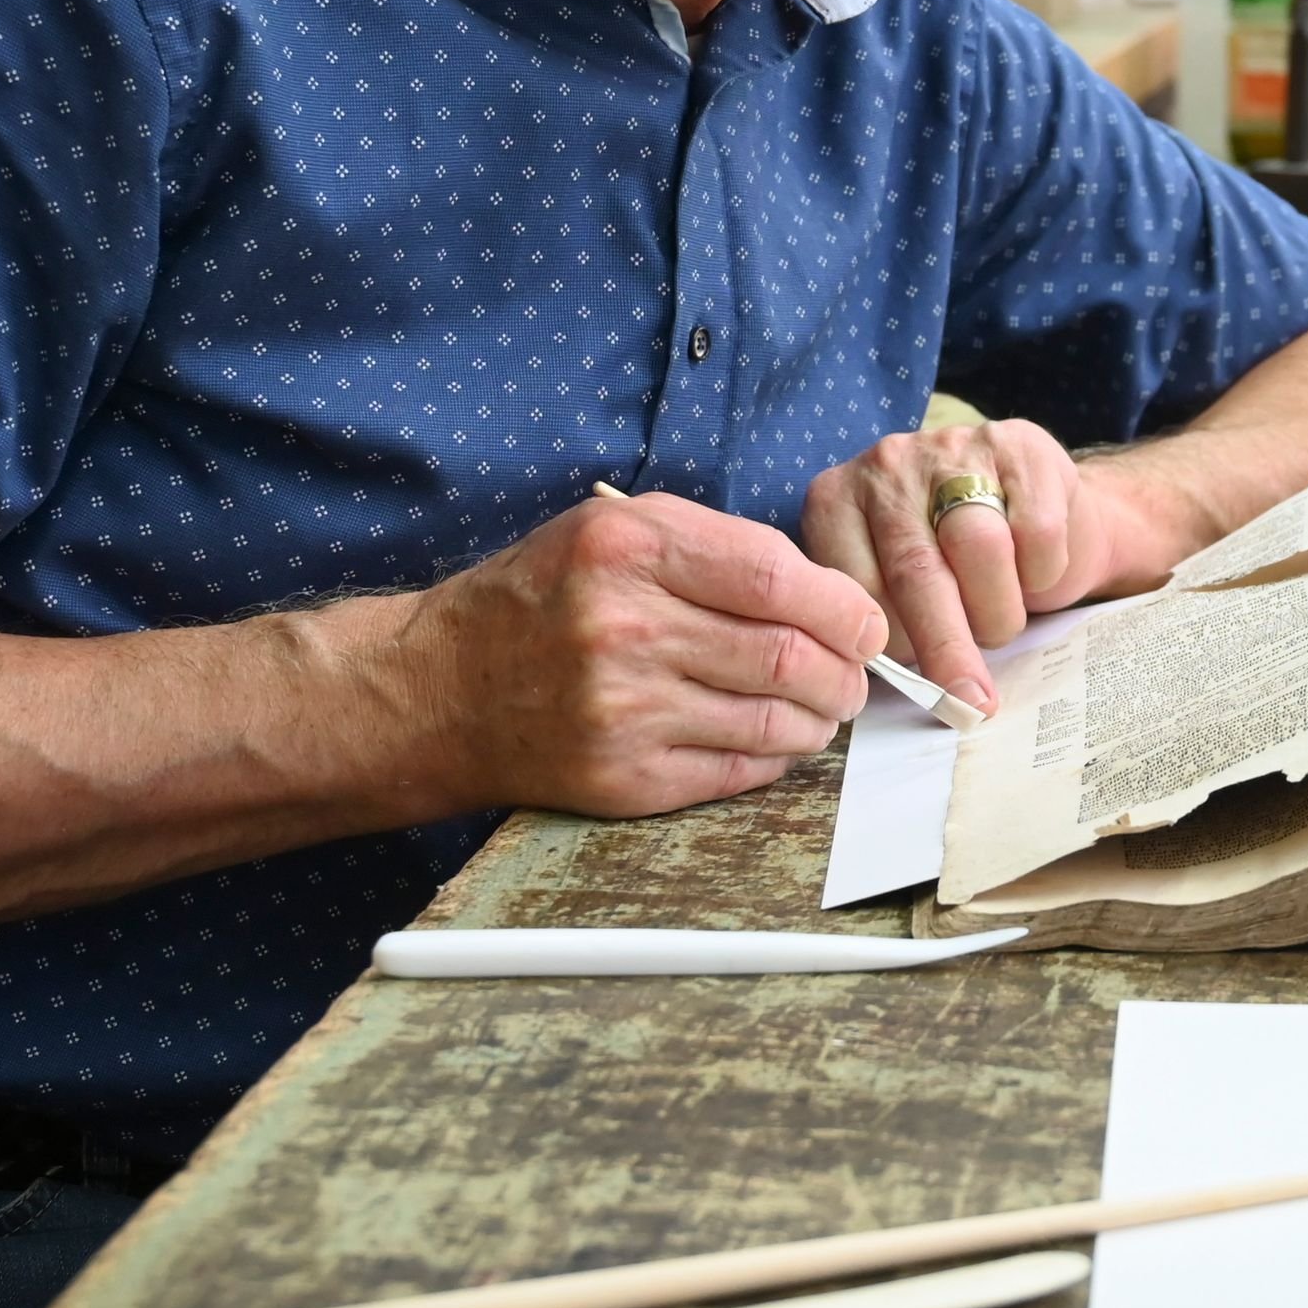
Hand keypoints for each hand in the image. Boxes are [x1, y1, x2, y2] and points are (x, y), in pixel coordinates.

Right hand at [389, 491, 883, 818]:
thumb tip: (832, 595)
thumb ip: (721, 547)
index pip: (778, 580)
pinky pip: (739, 771)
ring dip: (819, 718)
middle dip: (846, 671)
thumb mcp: (616, 529)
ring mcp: (623, 712)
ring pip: (776, 722)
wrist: (441, 689)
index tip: (867, 623)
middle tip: (853, 673)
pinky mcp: (624, 779)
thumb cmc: (544, 597)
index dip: (845, 607)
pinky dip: (774, 756)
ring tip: (818, 706)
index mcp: (629, 549)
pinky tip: (769, 736)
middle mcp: (625, 630)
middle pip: (790, 657)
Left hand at [803, 419, 1148, 717]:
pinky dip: (1041, 573)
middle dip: (945, 645)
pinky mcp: (1019, 445)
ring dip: (998, 610)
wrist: (1040, 518)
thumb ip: (882, 624)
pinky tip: (1032, 574)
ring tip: (1001, 627)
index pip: (853, 583)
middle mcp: (886, 465)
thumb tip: (881, 682)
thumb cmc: (956, 573)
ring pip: (980, 547)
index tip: (911, 679)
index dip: (886, 640)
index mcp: (836, 502)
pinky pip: (1037, 531)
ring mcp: (953, 446)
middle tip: (967, 701)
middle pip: (916, 568)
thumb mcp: (897, 596)